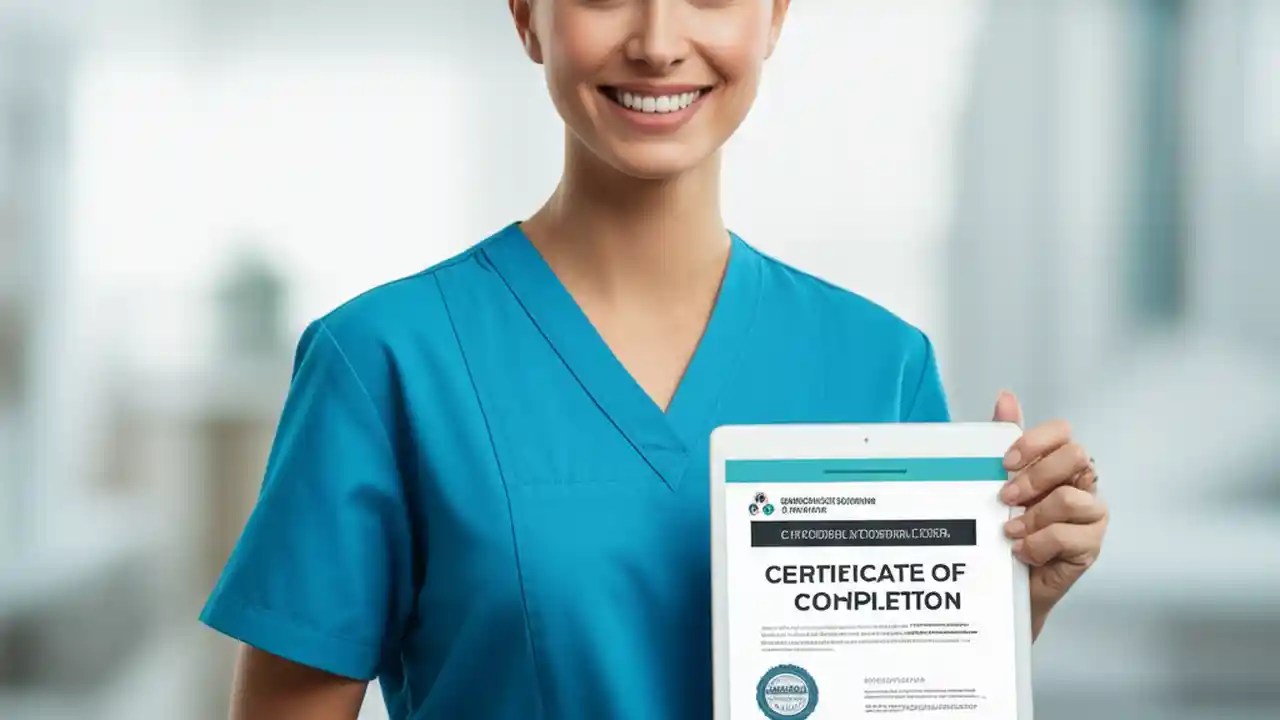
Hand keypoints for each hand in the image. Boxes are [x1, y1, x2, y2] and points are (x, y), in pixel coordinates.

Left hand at [992, 391, 1107, 640]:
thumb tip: (1005, 397)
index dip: (1034, 442)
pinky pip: (1068, 535)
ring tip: (1010, 531)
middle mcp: (1081, 484)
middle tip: (1005, 498)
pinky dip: (1037, 544)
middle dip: (1034, 476)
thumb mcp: (996, 483)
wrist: (1005, 582)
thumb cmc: (1005, 528)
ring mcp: (1090, 515)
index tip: (1005, 462)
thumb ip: (1003, 441)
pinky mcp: (1090, 546)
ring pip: (1069, 498)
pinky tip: (1022, 551)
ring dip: (1032, 516)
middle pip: (1075, 456)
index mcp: (1058, 463)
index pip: (1062, 432)